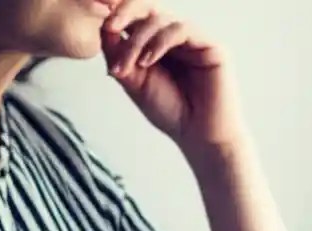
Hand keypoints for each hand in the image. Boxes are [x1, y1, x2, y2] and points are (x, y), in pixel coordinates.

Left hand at [102, 0, 245, 154]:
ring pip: (161, 19)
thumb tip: (103, 26)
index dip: (118, 13)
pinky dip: (160, 42)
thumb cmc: (171, 112)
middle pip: (148, 8)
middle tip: (110, 27)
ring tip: (132, 66)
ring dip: (139, 40)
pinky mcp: (212, 47)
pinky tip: (149, 62)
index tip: (100, 21)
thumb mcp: (133, 80)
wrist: (199, 137)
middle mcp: (177, 38)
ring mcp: (195, 40)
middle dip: (125, 13)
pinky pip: (181, 29)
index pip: (136, 16)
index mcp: (158, 43)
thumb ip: (118, 53)